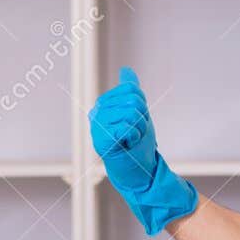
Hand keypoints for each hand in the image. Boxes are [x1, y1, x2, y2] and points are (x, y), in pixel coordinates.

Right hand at [88, 67, 197, 234]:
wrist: (138, 170)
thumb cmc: (136, 142)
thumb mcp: (137, 112)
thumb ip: (130, 91)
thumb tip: (126, 70)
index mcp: (104, 103)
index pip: (133, 90)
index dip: (142, 107)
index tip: (134, 122)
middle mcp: (97, 111)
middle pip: (134, 101)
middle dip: (142, 119)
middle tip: (133, 133)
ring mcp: (97, 125)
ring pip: (132, 113)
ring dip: (139, 129)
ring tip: (130, 139)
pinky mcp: (101, 138)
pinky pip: (128, 127)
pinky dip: (134, 137)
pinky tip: (127, 145)